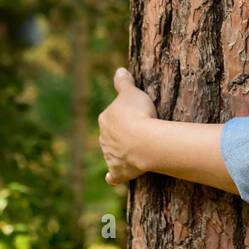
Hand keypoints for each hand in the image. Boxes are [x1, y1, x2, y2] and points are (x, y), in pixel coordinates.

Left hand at [99, 67, 157, 185]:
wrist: (145, 142)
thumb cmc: (139, 114)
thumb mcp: (132, 93)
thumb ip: (124, 82)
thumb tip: (119, 70)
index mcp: (105, 118)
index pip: (111, 116)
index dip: (123, 116)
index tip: (135, 115)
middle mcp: (103, 138)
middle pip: (110, 135)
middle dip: (119, 134)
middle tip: (137, 133)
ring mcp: (110, 156)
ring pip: (111, 153)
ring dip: (118, 152)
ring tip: (133, 152)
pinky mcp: (119, 171)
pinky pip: (113, 175)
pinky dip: (112, 176)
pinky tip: (112, 178)